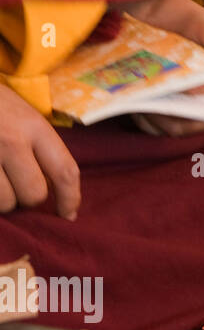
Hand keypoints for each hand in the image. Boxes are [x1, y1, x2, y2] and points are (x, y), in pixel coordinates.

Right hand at [0, 85, 79, 219]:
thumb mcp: (23, 114)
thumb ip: (40, 146)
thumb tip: (57, 188)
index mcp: (33, 127)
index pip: (64, 170)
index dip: (71, 198)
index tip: (68, 214)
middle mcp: (10, 141)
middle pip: (33, 194)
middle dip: (27, 199)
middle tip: (16, 187)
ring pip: (4, 203)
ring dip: (1, 201)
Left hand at [115, 0, 203, 136]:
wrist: (134, 17)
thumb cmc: (164, 12)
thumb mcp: (183, 11)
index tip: (188, 89)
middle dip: (185, 115)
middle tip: (157, 105)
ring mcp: (194, 102)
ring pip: (186, 126)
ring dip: (162, 120)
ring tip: (140, 105)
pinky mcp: (172, 111)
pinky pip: (164, 128)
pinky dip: (149, 123)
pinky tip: (134, 107)